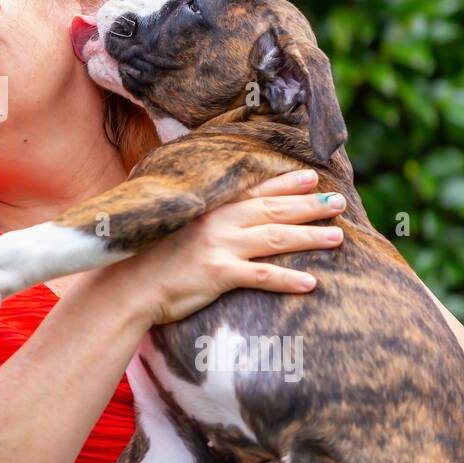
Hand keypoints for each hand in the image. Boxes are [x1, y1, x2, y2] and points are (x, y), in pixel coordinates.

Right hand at [110, 169, 346, 327]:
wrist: (125, 285)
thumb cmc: (144, 257)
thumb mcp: (169, 223)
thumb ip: (195, 214)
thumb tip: (213, 211)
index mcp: (208, 207)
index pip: (254, 191)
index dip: (285, 183)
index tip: (312, 177)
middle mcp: (217, 221)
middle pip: (272, 210)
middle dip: (308, 205)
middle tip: (338, 203)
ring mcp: (218, 246)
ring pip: (275, 238)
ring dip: (309, 237)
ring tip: (337, 237)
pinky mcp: (217, 274)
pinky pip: (261, 277)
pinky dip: (287, 280)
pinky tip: (311, 283)